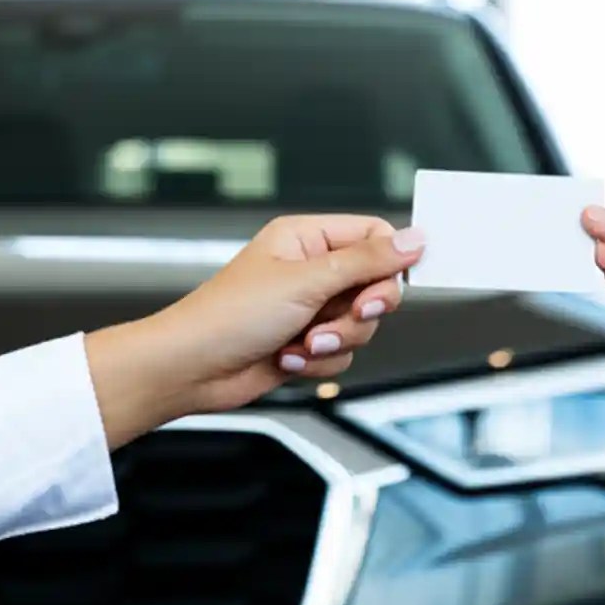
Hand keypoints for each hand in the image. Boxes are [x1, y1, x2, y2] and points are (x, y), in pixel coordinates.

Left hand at [86, 215, 424, 447]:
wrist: (191, 369)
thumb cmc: (228, 316)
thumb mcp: (306, 281)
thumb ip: (366, 261)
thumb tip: (413, 239)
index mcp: (306, 238)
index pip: (373, 234)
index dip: (391, 259)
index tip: (394, 283)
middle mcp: (311, 270)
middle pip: (375, 284)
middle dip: (361, 309)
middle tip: (349, 314)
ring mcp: (309, 308)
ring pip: (362, 325)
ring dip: (336, 340)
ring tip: (302, 342)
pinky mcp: (306, 343)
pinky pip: (342, 353)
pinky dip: (319, 361)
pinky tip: (286, 356)